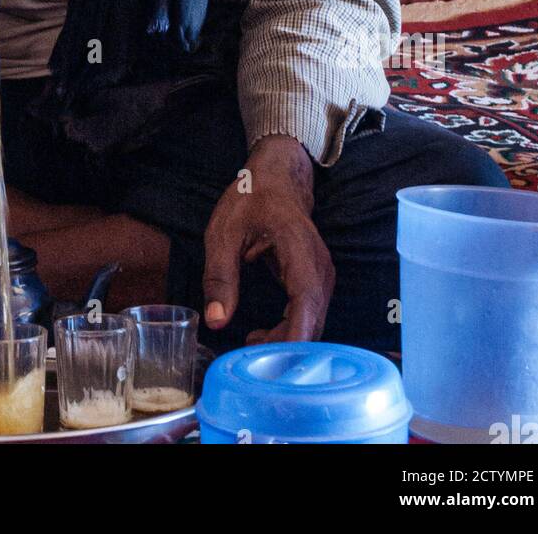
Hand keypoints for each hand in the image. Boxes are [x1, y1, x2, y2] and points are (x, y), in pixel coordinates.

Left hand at [202, 134, 334, 343]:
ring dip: (286, 341)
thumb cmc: (251, 198)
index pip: (305, 302)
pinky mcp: (316, 281)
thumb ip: (220, 276)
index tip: (270, 360)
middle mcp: (318, 265)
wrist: (277, 177)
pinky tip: (265, 336)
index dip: (292, 337)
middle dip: (284, 347)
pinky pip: (310, 315)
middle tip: (250, 356)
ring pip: (313, 322)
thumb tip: (216, 320)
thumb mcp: (224, 232)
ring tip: (252, 344)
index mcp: (298, 249)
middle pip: (312, 320)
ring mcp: (321, 274)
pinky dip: (290, 330)